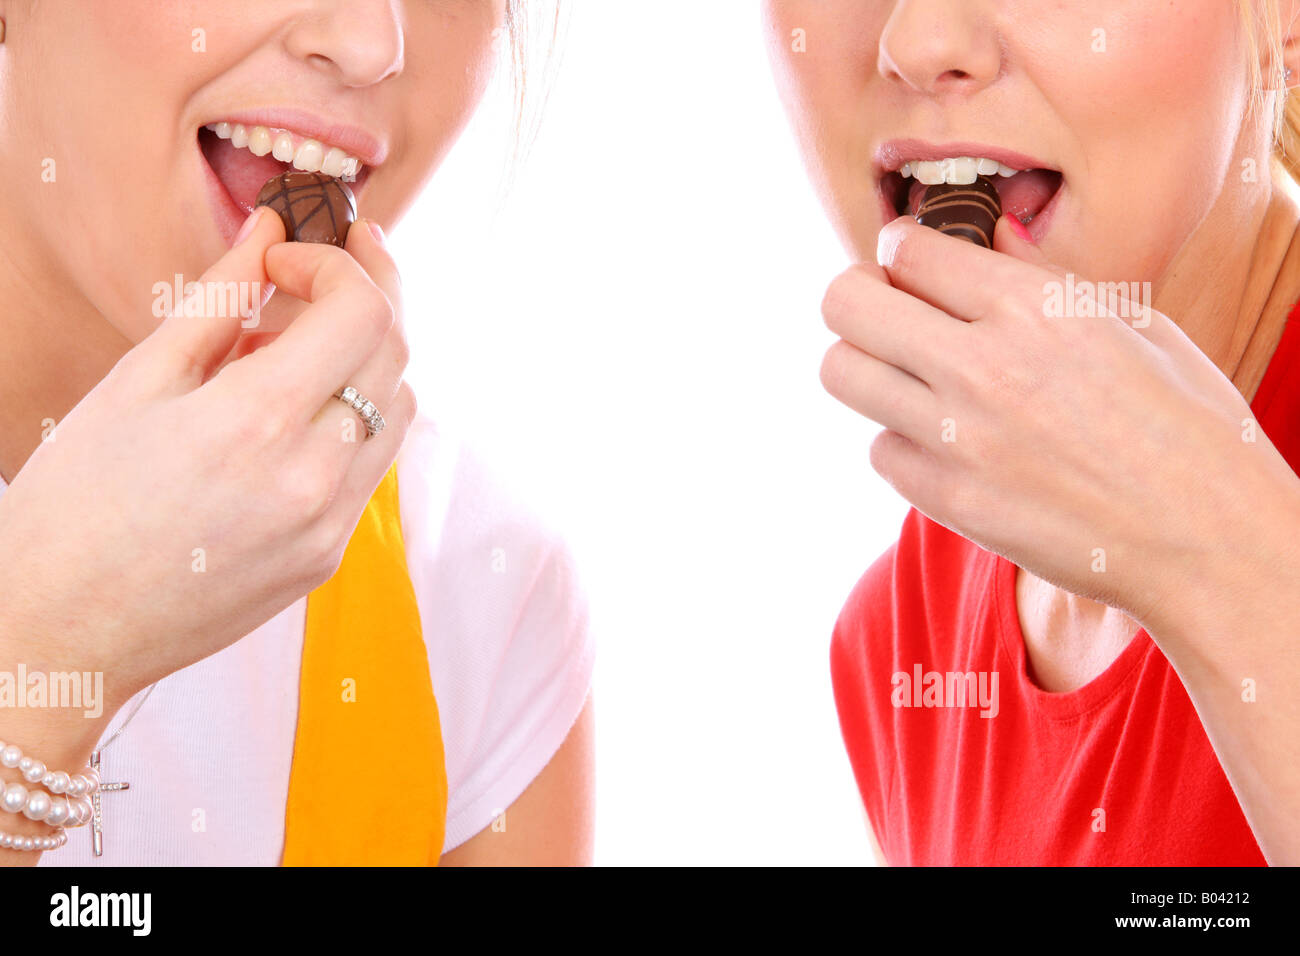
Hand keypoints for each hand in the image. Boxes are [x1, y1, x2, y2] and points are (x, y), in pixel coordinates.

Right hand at [0, 208, 415, 706]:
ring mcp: (330, 526)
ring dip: (365, 358)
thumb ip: (219, 299)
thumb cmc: (74, 503)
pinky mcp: (328, 558)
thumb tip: (270, 230)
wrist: (61, 633)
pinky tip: (291, 411)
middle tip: (326, 262)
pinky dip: (351, 417)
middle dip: (371, 292)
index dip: (340, 263)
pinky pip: (370, 465)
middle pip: (395, 354)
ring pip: (396, 410)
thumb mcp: (137, 383)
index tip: (290, 255)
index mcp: (258, 422)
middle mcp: (313, 478)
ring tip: (291, 345)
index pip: (363, 311)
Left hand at [819, 215, 1298, 629]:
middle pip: (844, 304)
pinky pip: (879, 449)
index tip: (910, 264)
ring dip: (866, 366)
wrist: (1207, 539)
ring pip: (841, 373)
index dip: (901, 250)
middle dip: (858, 297)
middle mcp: (982, 365)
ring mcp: (956, 437)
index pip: (905, 248)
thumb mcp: (1132, 325)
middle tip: (888, 313)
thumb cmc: (1186, 425)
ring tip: (909, 376)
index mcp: (1035, 308)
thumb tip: (988, 237)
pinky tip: (947, 443)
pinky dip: (902, 441)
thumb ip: (1044, 279)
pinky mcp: (946, 499)